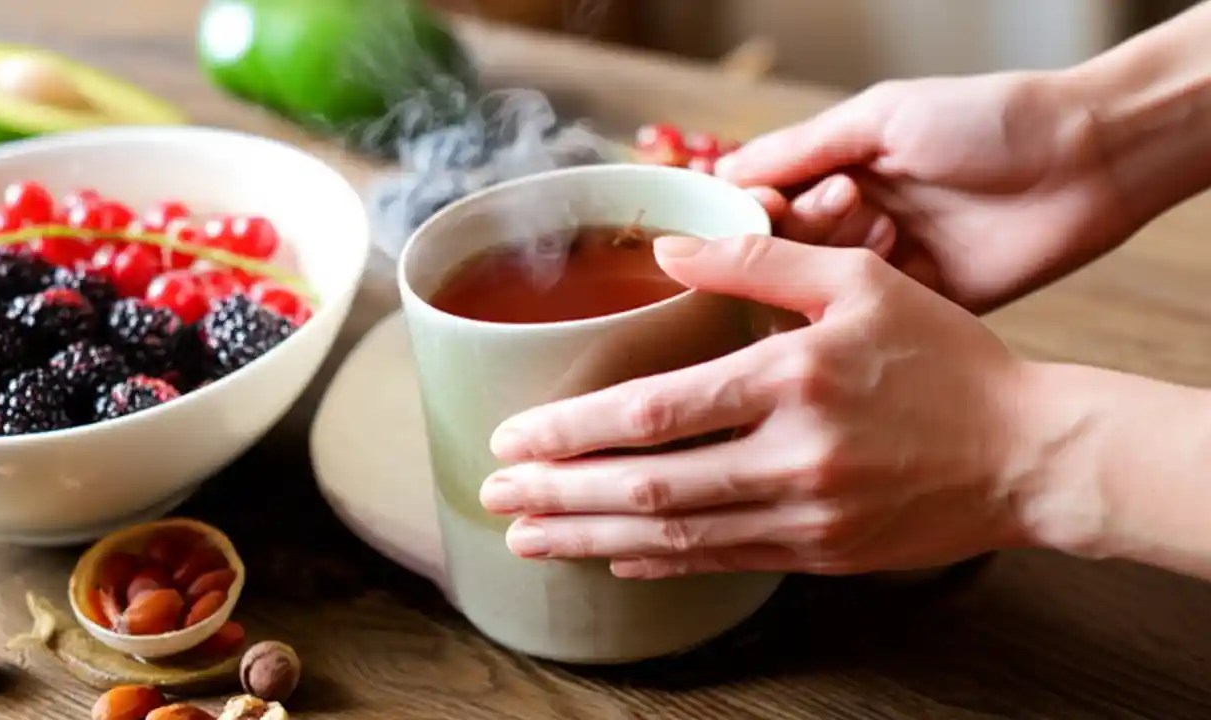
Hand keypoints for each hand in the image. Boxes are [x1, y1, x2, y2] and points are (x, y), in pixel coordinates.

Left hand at [478, 236, 1037, 577]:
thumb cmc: (947, 361)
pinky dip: (657, 558)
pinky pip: (719, 560)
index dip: (571, 427)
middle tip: (496, 491)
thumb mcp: (861, 282)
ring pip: (672, 532)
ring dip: (588, 535)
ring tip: (526, 536)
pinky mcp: (818, 553)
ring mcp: (803, 514)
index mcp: (792, 378)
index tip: (514, 433)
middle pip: (645, 482)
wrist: (1028, 453)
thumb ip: (758, 263)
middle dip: (558, 490)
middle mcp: (790, 455)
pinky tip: (610, 555)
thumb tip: (668, 250)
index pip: (654, 411)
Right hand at [721, 71, 1133, 312]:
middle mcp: (854, 221)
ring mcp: (886, 267)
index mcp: (839, 169)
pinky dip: (862, 304)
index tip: (765, 207)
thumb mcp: (882, 117)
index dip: (754, 213)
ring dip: (841, 255)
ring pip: (819, 286)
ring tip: (886, 225)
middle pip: (785, 250)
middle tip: (850, 202)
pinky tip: (885, 273)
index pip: (764, 204)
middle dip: (807, 229)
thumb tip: (722, 177)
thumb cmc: (986, 121)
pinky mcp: (921, 306)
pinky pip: (866, 320)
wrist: (1084, 160)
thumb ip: (801, 149)